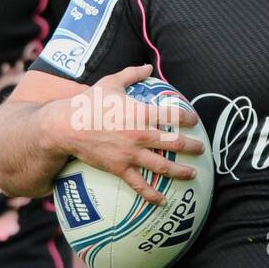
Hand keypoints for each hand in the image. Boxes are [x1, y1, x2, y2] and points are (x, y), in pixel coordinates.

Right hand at [46, 63, 203, 205]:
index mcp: (141, 113)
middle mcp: (140, 135)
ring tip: (192, 175)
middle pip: (174, 143)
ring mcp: (131, 154)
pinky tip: (163, 201)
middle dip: (192, 147)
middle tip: (201, 150)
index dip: (188, 118)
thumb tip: (148, 66)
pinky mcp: (120, 169)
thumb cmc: (89, 102)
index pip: (173, 115)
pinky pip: (140, 185)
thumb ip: (132, 73)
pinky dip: (153, 195)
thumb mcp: (111, 82)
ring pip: (163, 167)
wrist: (67, 127)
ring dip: (181, 172)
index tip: (195, 121)